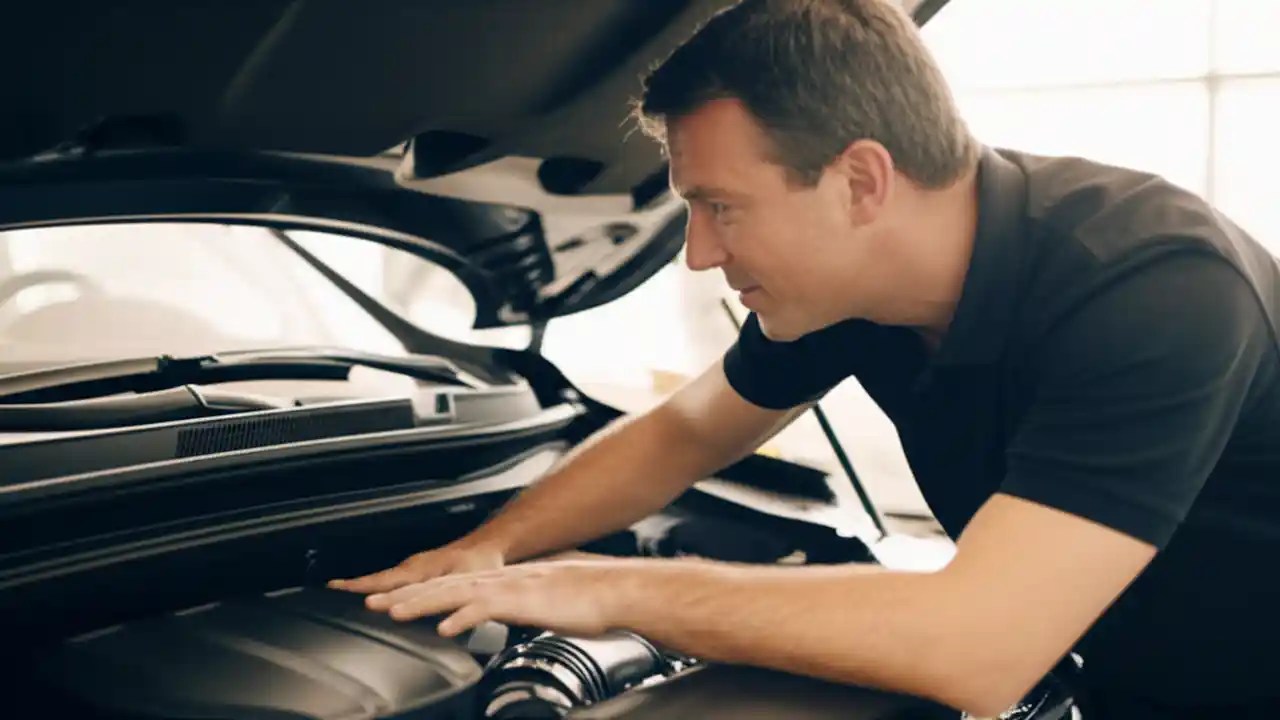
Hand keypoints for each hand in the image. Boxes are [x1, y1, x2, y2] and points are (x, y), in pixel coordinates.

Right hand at [327, 540, 505, 593]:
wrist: (488, 546)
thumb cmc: (480, 563)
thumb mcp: (467, 582)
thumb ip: (448, 597)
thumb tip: (433, 616)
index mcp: (420, 569)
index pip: (385, 581)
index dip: (364, 588)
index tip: (339, 591)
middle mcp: (413, 567)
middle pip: (377, 578)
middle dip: (352, 585)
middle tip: (329, 589)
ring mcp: (414, 567)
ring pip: (382, 578)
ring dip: (362, 585)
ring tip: (339, 591)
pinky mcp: (419, 570)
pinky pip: (391, 578)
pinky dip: (376, 584)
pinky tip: (373, 593)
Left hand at [363, 559, 637, 637]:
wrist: (611, 589)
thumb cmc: (584, 599)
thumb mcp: (540, 603)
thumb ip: (516, 608)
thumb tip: (505, 617)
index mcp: (502, 582)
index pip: (451, 587)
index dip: (418, 594)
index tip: (390, 602)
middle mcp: (500, 581)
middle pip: (443, 587)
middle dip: (405, 596)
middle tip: (371, 603)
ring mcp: (509, 589)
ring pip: (455, 594)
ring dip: (422, 604)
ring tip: (394, 612)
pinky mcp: (523, 601)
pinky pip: (485, 609)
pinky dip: (462, 617)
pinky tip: (445, 628)